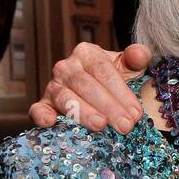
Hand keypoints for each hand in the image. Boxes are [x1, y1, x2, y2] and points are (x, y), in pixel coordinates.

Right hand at [29, 42, 151, 131]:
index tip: (136, 113)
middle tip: (125, 126)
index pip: (103, 70)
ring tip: (100, 125)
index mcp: (87, 53)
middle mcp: (67, 67)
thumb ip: (137, 58)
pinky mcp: (44, 104)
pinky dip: (41, 114)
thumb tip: (140, 55)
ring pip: (66, 98)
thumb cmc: (115, 80)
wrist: (99, 93)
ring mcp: (54, 86)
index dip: (121, 92)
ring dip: (83, 113)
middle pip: (86, 85)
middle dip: (108, 107)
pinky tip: (49, 122)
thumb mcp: (129, 67)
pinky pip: (38, 108)